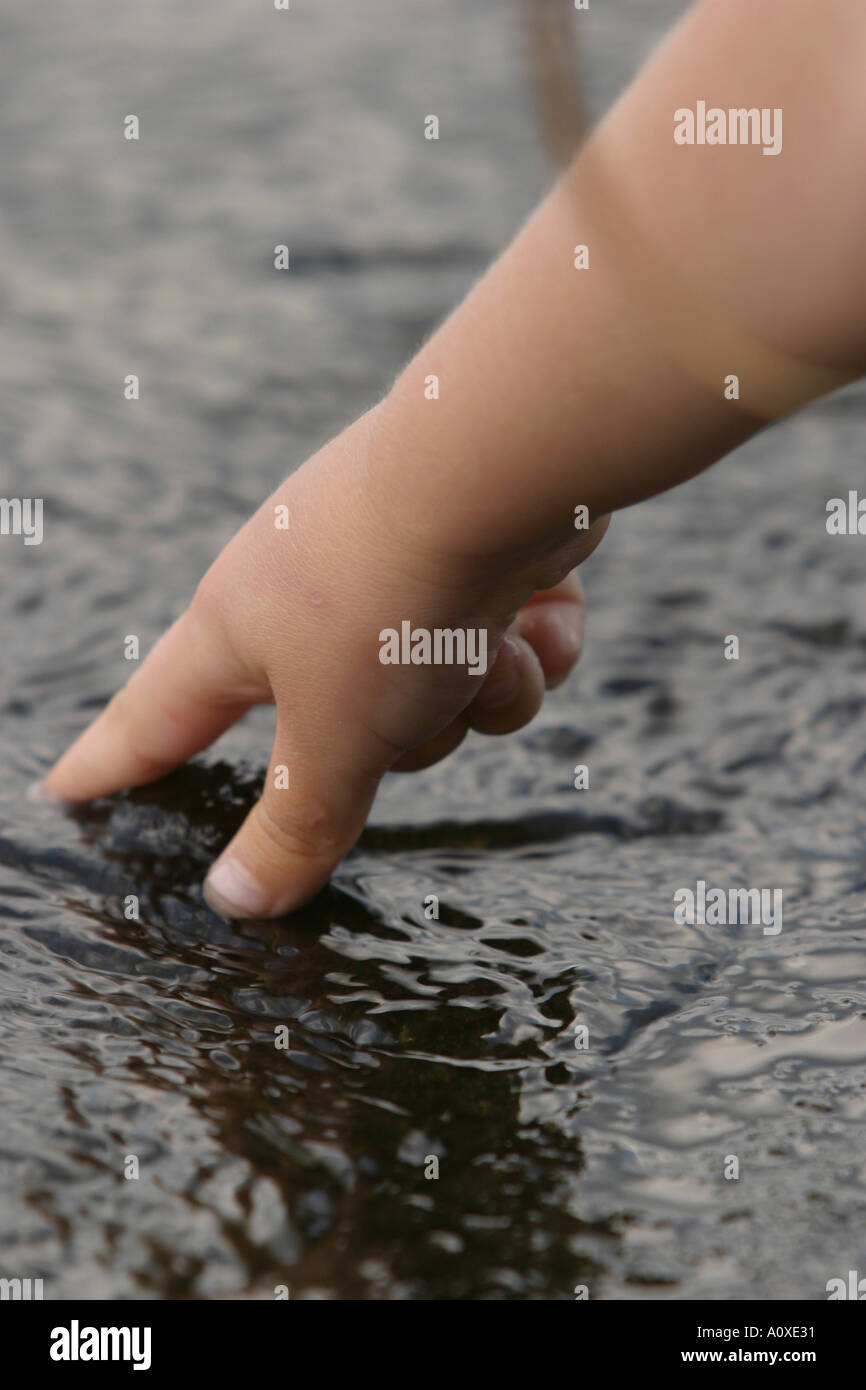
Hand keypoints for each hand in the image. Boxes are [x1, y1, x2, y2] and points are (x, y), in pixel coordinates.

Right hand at [41, 407, 607, 916]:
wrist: (505, 465)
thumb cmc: (390, 597)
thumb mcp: (338, 734)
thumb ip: (296, 823)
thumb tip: (237, 902)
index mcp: (241, 631)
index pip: (154, 719)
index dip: (112, 764)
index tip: (68, 789)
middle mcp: (310, 598)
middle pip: (348, 733)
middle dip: (408, 735)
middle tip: (418, 699)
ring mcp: (398, 570)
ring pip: (447, 695)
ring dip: (483, 688)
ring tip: (489, 643)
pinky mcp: (483, 555)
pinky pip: (510, 647)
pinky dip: (532, 644)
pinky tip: (539, 612)